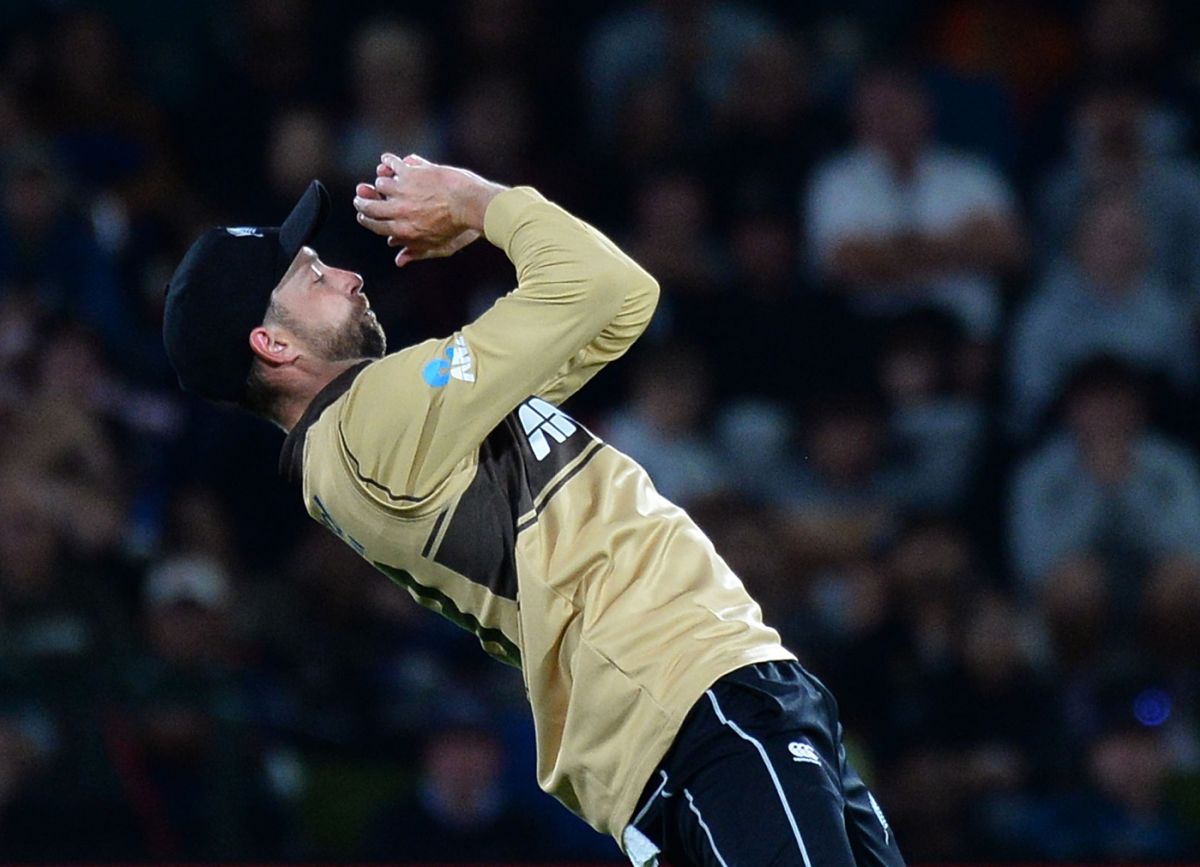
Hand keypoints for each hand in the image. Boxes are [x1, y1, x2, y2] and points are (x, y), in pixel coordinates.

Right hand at [353, 153, 505, 266]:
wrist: (469, 203)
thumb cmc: (457, 227)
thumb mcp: (437, 246)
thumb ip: (416, 252)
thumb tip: (399, 260)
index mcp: (402, 229)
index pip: (375, 225)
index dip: (366, 219)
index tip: (362, 214)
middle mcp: (397, 210)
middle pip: (370, 204)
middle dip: (363, 200)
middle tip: (360, 194)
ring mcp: (402, 189)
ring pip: (380, 183)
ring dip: (381, 180)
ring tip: (381, 177)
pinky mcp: (410, 172)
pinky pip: (391, 163)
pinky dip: (387, 161)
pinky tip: (386, 160)